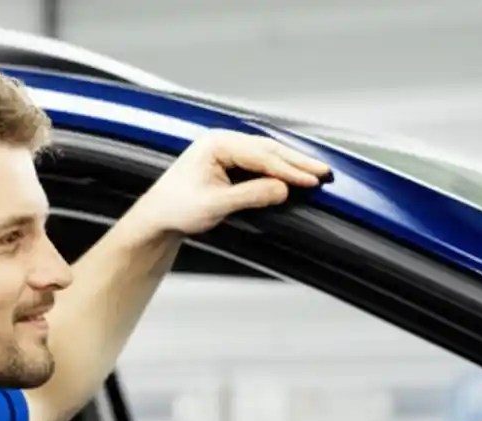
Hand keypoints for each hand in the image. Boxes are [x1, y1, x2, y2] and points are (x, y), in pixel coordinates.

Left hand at [129, 129, 330, 237]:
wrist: (157, 217)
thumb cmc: (176, 208)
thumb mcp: (215, 205)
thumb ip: (250, 195)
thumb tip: (282, 189)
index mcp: (215, 144)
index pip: (260, 155)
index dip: (288, 168)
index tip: (310, 179)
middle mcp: (222, 141)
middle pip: (267, 149)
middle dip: (296, 161)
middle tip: (324, 171)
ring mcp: (225, 150)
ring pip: (266, 154)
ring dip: (290, 164)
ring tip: (315, 172)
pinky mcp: (228, 162)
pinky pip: (259, 162)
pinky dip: (278, 169)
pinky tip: (294, 175)